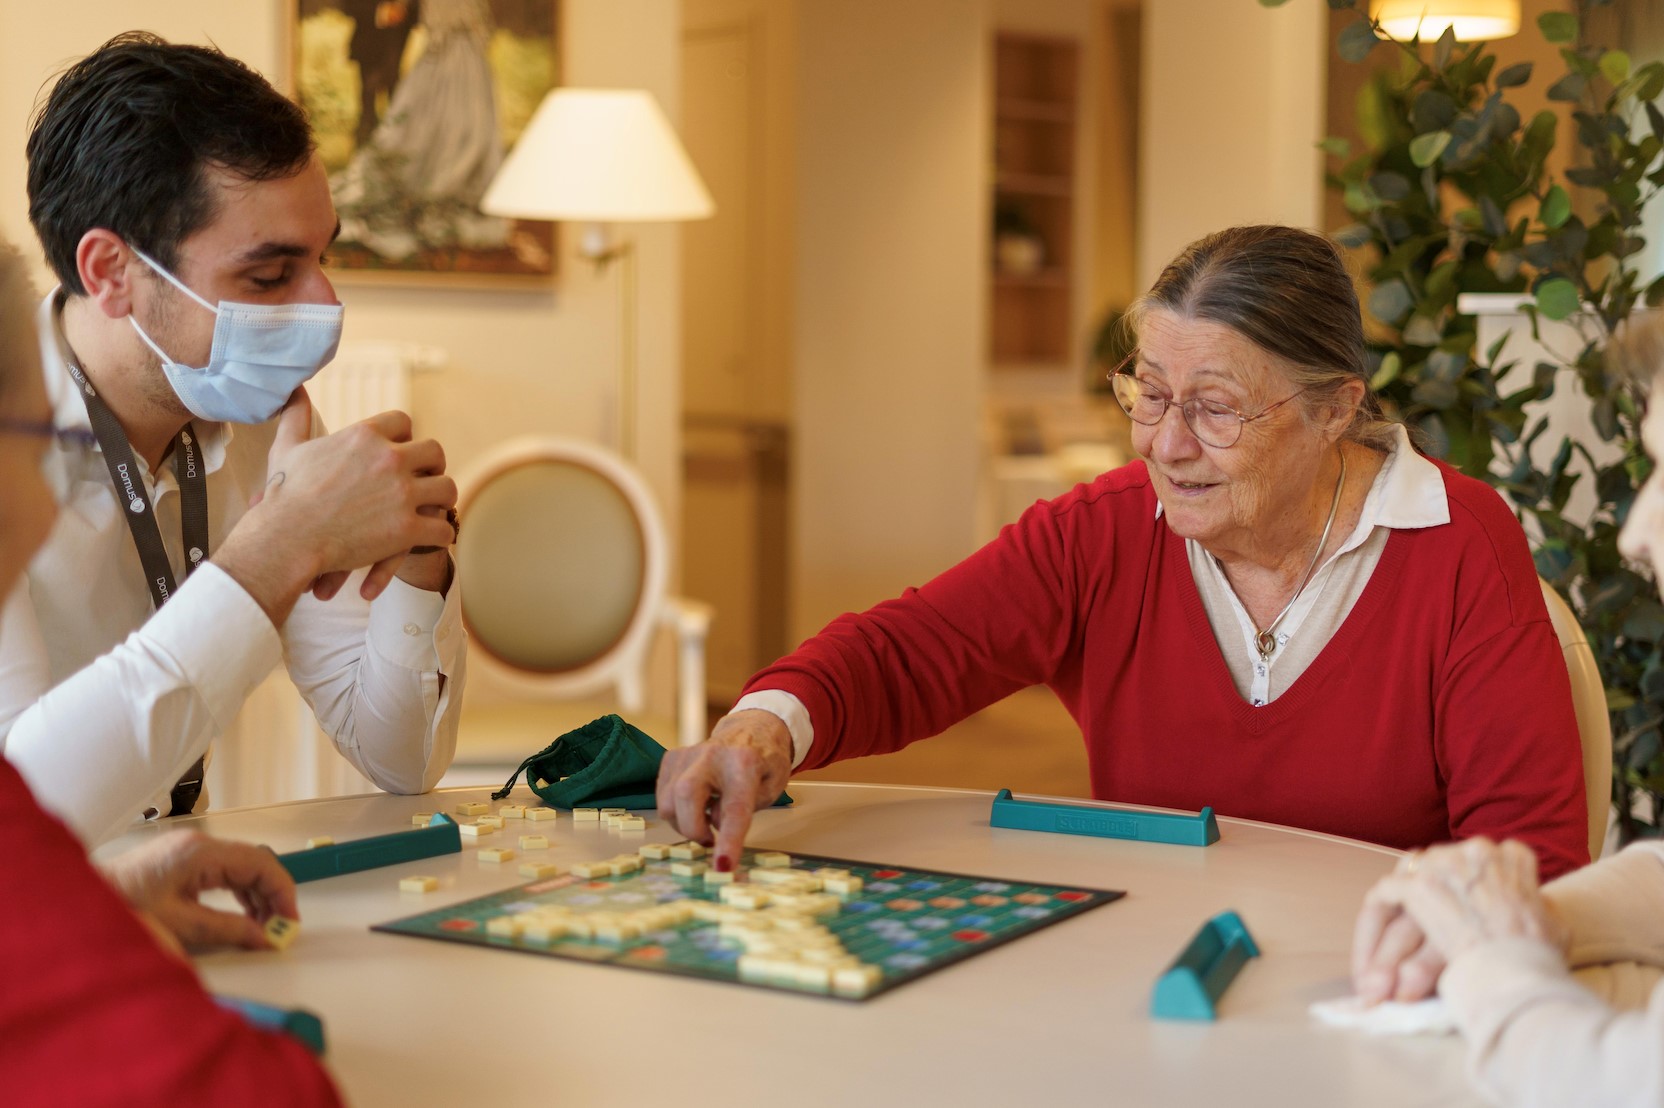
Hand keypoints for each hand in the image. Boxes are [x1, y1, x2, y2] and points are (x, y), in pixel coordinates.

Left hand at [99, 831, 298, 951]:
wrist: (78, 904)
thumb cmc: (121, 909)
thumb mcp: (179, 925)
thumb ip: (227, 929)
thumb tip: (264, 938)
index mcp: (200, 853)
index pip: (260, 863)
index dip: (282, 891)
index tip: (289, 921)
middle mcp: (199, 845)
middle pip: (254, 863)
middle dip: (272, 896)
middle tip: (280, 929)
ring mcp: (191, 851)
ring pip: (242, 867)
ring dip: (257, 896)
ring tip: (263, 928)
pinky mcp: (183, 860)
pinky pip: (225, 872)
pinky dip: (239, 893)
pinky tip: (243, 916)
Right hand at [219, 389, 456, 622]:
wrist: (285, 539)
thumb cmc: (284, 496)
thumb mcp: (288, 447)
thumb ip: (296, 416)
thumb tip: (295, 389)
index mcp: (365, 435)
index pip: (403, 422)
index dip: (405, 437)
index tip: (401, 450)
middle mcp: (390, 459)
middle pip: (434, 452)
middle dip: (432, 465)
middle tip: (426, 479)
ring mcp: (402, 493)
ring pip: (447, 488)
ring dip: (442, 499)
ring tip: (434, 507)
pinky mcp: (407, 528)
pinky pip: (442, 529)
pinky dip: (440, 535)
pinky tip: (432, 538)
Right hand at [655, 710, 792, 870]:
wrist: (751, 731)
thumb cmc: (763, 763)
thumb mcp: (771, 789)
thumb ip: (746, 809)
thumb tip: (716, 824)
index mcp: (745, 763)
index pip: (735, 808)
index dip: (728, 840)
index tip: (723, 866)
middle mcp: (712, 755)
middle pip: (686, 796)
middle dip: (693, 830)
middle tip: (710, 840)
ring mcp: (687, 754)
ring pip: (668, 801)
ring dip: (685, 823)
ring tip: (706, 819)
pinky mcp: (671, 758)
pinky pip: (662, 795)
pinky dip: (676, 810)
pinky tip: (696, 805)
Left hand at [1352, 838, 1565, 1003]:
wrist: (1521, 972)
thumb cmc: (1542, 958)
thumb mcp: (1553, 924)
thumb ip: (1536, 906)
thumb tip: (1535, 908)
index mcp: (1509, 856)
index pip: (1471, 867)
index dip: (1456, 894)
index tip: (1447, 920)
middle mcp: (1474, 850)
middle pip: (1433, 874)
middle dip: (1418, 913)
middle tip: (1404, 947)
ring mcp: (1444, 864)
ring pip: (1405, 885)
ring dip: (1389, 928)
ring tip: (1378, 967)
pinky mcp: (1419, 884)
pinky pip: (1384, 897)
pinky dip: (1371, 930)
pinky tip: (1368, 958)